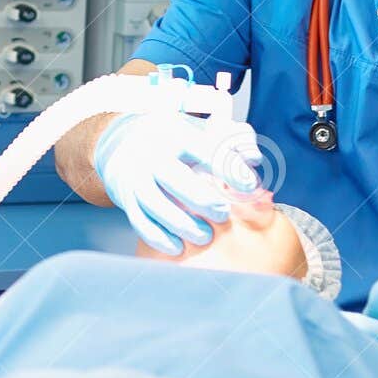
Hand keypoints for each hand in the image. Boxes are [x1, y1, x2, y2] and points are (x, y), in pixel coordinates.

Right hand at [93, 111, 264, 254]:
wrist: (124, 144)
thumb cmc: (175, 142)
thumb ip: (235, 139)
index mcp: (175, 136)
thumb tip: (253, 158)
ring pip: (155, 204)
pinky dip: (158, 237)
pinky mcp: (126, 200)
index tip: (249, 186)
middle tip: (223, 214)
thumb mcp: (203, 130)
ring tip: (205, 235)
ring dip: (181, 224)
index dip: (227, 169)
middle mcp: (151, 156)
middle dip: (200, 199)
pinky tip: (178, 247)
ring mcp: (135, 179)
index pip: (202, 150)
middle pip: (173, 177)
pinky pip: (140, 222)